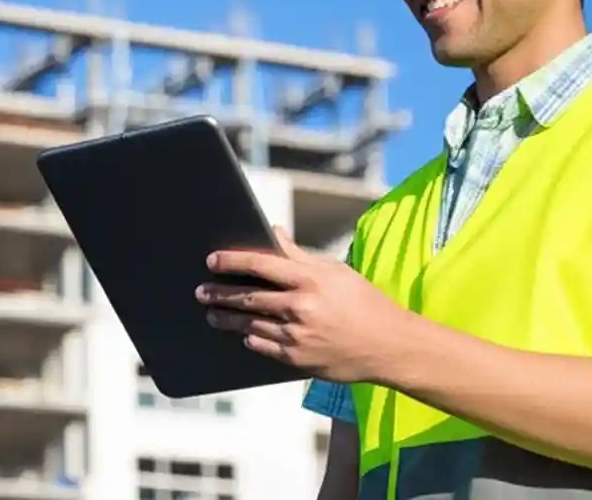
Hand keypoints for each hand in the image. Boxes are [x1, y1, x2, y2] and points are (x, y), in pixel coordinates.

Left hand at [195, 227, 409, 383]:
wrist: (389, 346)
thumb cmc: (364, 303)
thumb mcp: (335, 271)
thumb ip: (299, 254)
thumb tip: (275, 231)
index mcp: (311, 280)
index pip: (261, 264)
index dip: (232, 261)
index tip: (212, 260)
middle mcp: (302, 307)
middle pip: (249, 298)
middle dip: (220, 294)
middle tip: (201, 291)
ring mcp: (298, 336)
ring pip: (250, 324)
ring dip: (227, 319)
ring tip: (212, 313)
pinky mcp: (297, 360)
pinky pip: (262, 347)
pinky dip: (250, 338)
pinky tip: (242, 333)